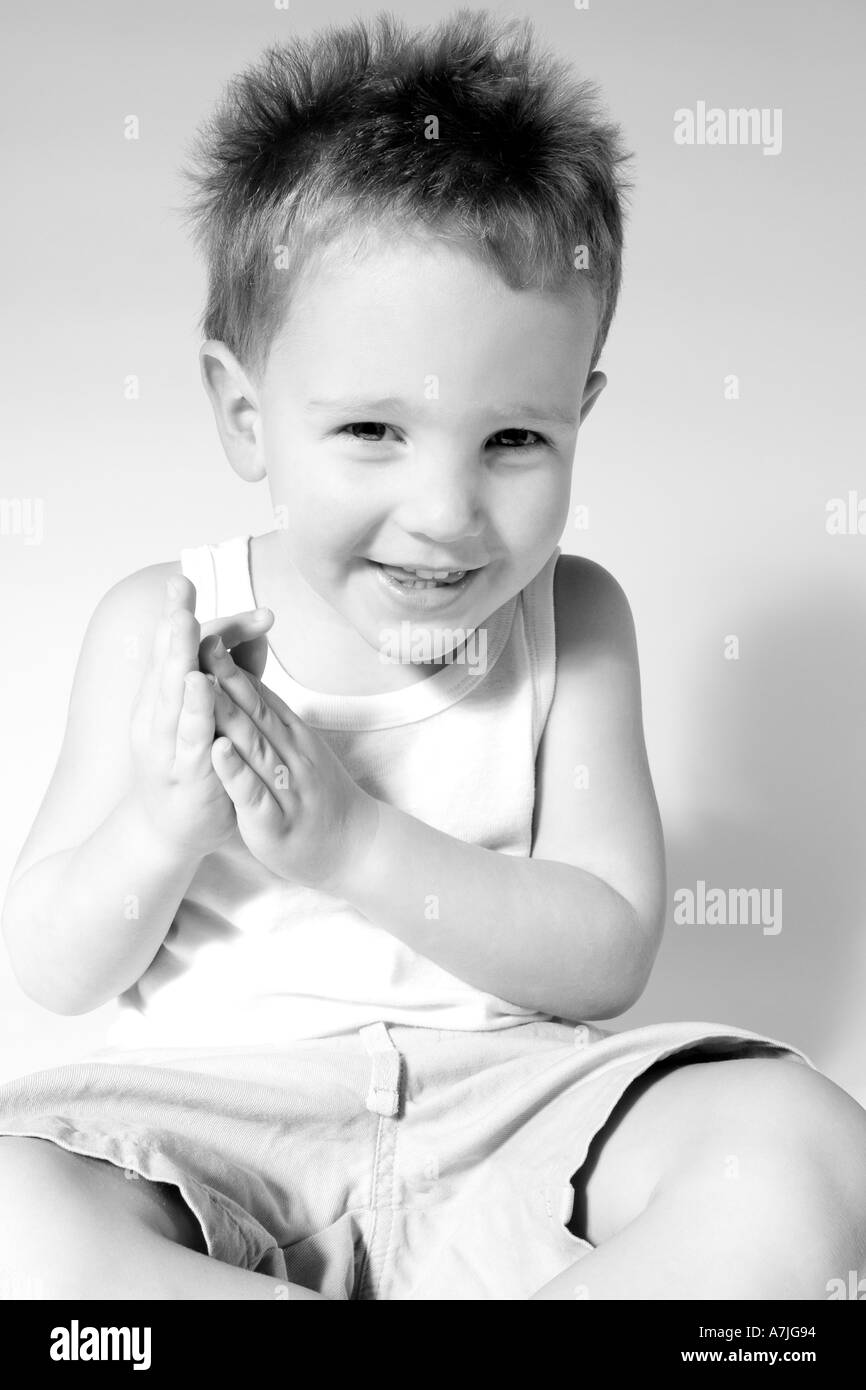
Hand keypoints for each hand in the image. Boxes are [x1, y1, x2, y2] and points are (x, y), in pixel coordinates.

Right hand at [129, 576, 274, 857]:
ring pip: (172, 693)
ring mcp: (167, 742)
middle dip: (176, 621)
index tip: (193, 579)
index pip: (180, 646)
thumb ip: (234, 674)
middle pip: (170, 658)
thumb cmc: (198, 765)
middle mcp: (157, 713)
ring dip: (179, 656)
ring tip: (185, 624)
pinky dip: (194, 709)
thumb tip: (254, 630)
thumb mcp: (214, 714)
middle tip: (180, 584)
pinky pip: (191, 735)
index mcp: (163, 696)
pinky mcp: (184, 769)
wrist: (167, 832)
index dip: (193, 615)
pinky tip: (199, 683)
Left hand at [199, 634, 379, 892]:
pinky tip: (218, 750)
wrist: (356, 847)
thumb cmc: (318, 796)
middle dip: (225, 675)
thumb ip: (274, 717)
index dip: (232, 664)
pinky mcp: (275, 821)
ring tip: (199, 683)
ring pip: (253, 744)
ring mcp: (286, 786)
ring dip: (226, 713)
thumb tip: (247, 679)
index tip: (206, 631)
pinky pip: (254, 792)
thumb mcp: (298, 749)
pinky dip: (236, 770)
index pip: (259, 692)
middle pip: (255, 709)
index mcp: (292, 735)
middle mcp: (291, 753)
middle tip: (198, 639)